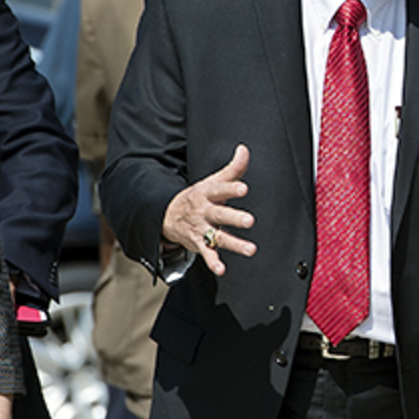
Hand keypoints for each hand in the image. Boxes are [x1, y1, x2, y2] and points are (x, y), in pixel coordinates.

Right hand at [162, 144, 256, 274]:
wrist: (168, 214)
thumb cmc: (199, 197)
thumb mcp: (213, 181)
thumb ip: (233, 168)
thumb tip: (244, 149)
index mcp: (208, 193)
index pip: (221, 189)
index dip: (232, 188)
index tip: (244, 188)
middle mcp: (205, 211)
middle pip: (220, 214)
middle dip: (234, 217)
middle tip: (250, 220)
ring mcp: (201, 228)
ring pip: (218, 237)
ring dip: (234, 244)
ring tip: (250, 249)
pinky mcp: (199, 244)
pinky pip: (206, 254)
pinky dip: (213, 262)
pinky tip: (221, 269)